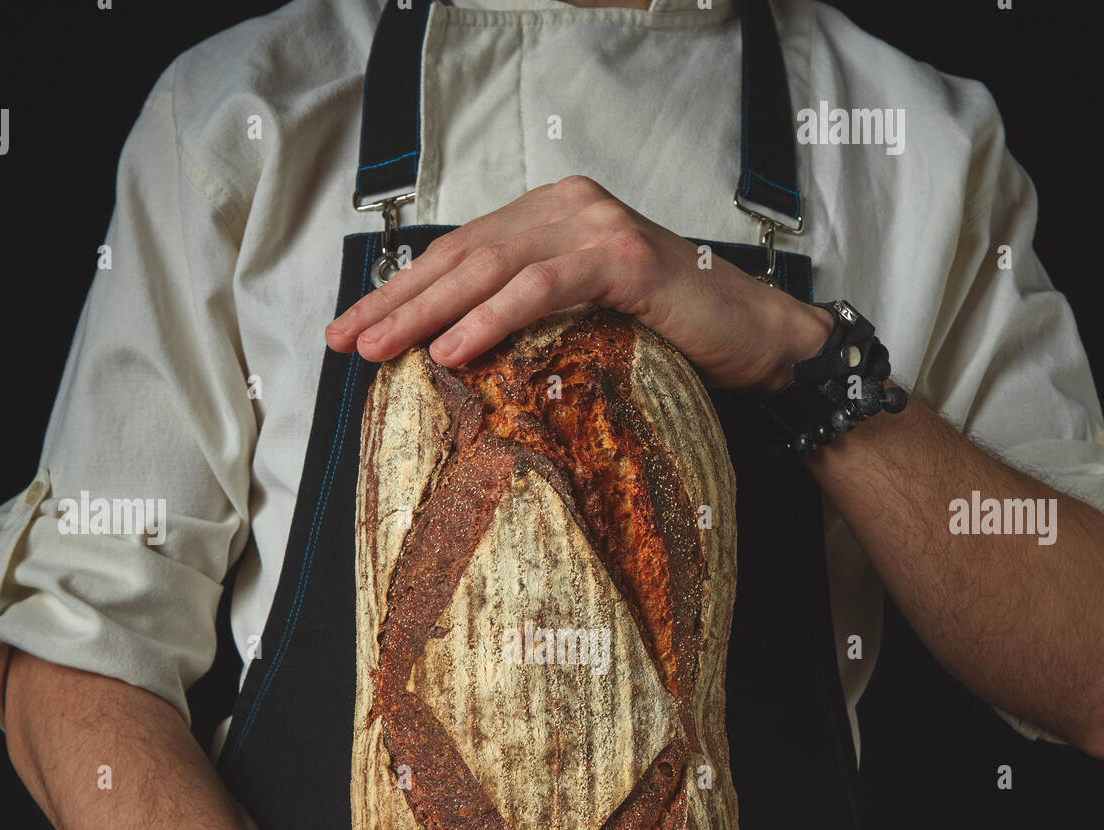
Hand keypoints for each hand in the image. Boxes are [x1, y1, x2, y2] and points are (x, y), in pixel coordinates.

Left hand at [325, 175, 830, 392]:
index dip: (401, 290)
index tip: (351, 328)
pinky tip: (450, 350)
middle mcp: (565, 206)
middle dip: (395, 301)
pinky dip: (491, 319)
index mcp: (550, 216)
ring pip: (488, 268)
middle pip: (461, 256)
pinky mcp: (620, 257)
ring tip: (378, 349)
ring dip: (426, 312)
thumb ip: (528, 311)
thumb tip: (454, 348)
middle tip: (345, 341)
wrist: (757, 341)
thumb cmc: (670, 337)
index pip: (459, 252)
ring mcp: (594, 225)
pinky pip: (540, 289)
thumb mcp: (583, 319)